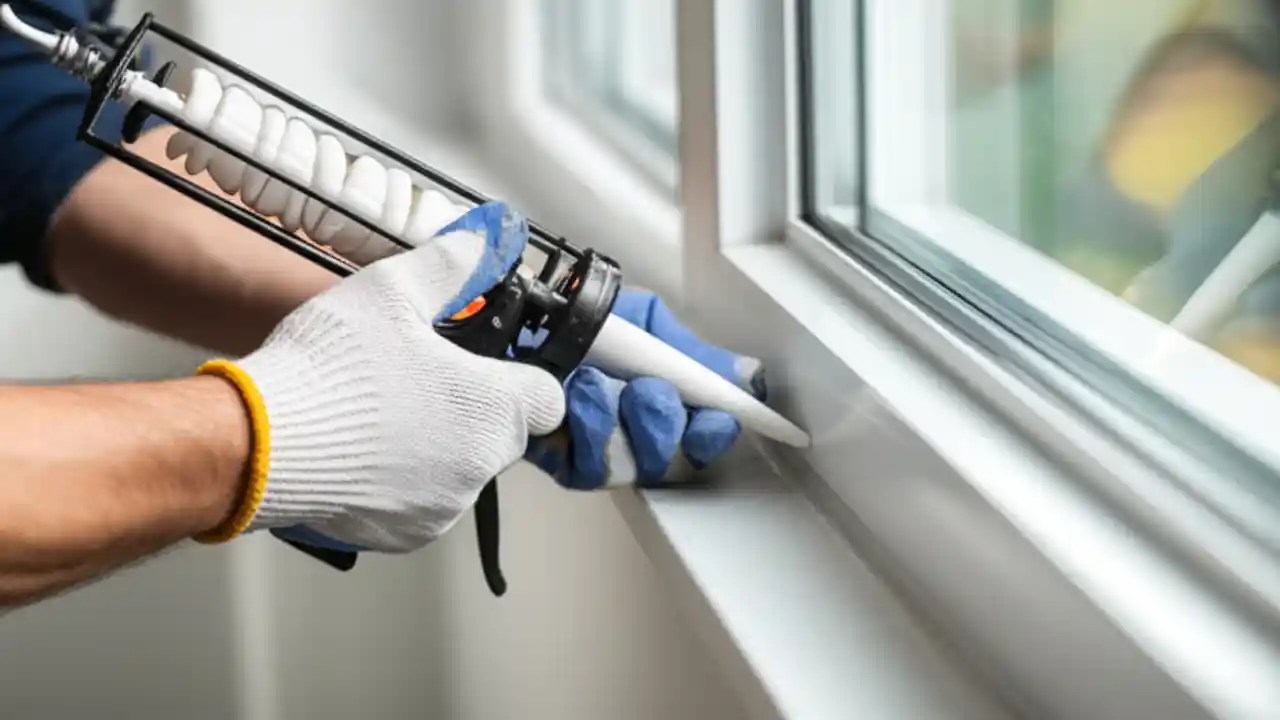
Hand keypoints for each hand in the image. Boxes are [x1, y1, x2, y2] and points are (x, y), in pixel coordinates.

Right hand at [212, 204, 564, 552]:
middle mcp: (482, 465)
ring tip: (380, 411)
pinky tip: (360, 448)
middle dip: (471, 406)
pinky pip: (421, 501)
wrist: (260, 444)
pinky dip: (401, 479)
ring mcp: (445, 506)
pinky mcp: (406, 536)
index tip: (489, 363)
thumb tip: (489, 236)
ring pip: (460, 468)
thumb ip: (453, 263)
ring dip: (436, 443)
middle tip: (418, 376)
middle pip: (502, 432)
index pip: (547, 398)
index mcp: (495, 407)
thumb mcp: (393, 290)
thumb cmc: (334, 367)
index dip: (523, 375)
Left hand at [526, 290, 763, 488]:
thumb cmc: (582, 325)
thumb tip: (749, 376)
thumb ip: (696, 355)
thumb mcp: (647, 325)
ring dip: (617, 418)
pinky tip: (569, 399)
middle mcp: (640, 437)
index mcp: (669, 404)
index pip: (706, 435)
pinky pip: (588, 469)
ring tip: (592, 382)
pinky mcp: (564, 465)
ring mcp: (603, 454)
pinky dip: (583, 428)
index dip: (714, 432)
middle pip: (674, 459)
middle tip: (643, 387)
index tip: (716, 420)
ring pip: (633, 465)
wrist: (521, 323)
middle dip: (661, 418)